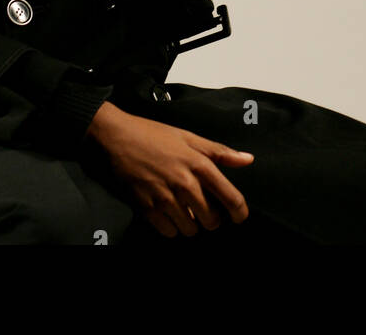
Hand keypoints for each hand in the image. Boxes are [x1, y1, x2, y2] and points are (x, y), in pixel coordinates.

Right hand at [86, 102, 253, 237]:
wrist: (117, 137)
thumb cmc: (153, 134)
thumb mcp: (188, 136)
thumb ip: (220, 152)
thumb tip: (248, 160)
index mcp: (199, 164)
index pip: (230, 197)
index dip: (239, 212)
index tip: (239, 217)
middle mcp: (185, 183)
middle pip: (211, 220)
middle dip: (211, 218)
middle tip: (204, 209)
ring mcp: (165, 198)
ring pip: (190, 230)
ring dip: (190, 224)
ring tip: (184, 209)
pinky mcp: (147, 209)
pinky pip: (169, 232)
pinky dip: (171, 227)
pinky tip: (168, 212)